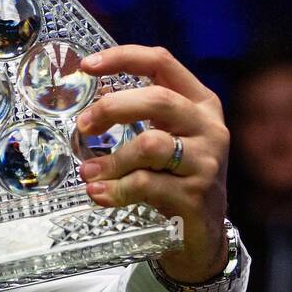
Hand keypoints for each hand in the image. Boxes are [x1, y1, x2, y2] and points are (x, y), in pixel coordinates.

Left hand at [75, 45, 230, 283]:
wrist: (202, 233)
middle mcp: (208, 127)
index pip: (162, 62)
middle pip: (158, 100)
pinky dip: (114, 189)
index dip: (123, 58)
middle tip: (83, 126)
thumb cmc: (175, 178)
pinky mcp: (196, 195)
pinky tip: (98, 194)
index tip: (86, 65)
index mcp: (199, 103)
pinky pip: (145, 184)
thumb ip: (138, 117)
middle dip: (112, 109)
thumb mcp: (164, 139)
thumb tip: (93, 104)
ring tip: (88, 173)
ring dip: (111, 160)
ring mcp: (206, 161)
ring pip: (150, 145)